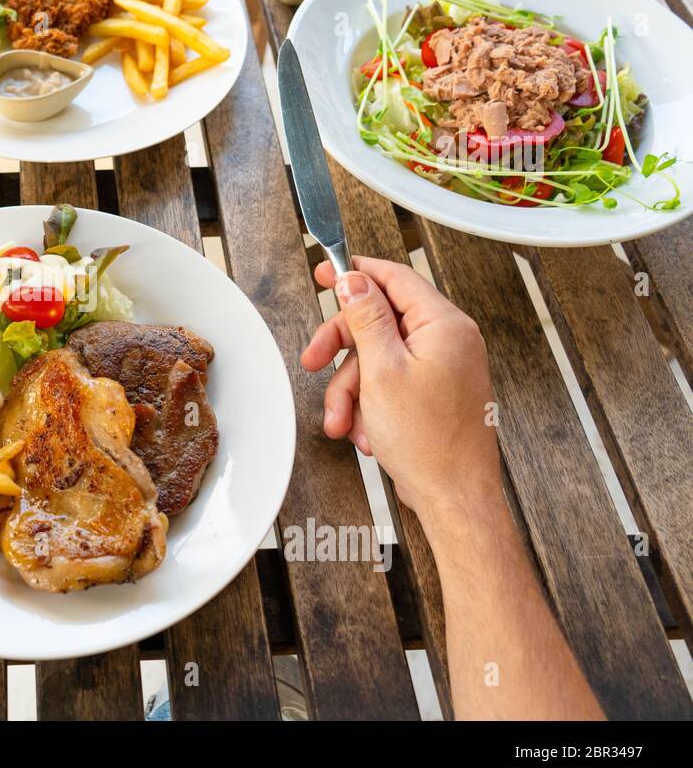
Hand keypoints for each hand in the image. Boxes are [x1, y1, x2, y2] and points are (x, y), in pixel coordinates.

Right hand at [299, 256, 499, 524]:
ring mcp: (442, 367)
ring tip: (344, 421)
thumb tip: (354, 279)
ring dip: (352, 389)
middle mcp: (448, 341)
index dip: (355, 273)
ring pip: (378, 358)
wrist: (453, 496)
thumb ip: (366, 318)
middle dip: (342, 349)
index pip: (395, 278)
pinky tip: (367, 431)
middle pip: (379, 322)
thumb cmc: (428, 441)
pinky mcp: (434, 392)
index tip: (324, 271)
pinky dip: (370, 404)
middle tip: (314, 361)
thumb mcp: (382, 370)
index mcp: (443, 326)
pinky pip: (390, 382)